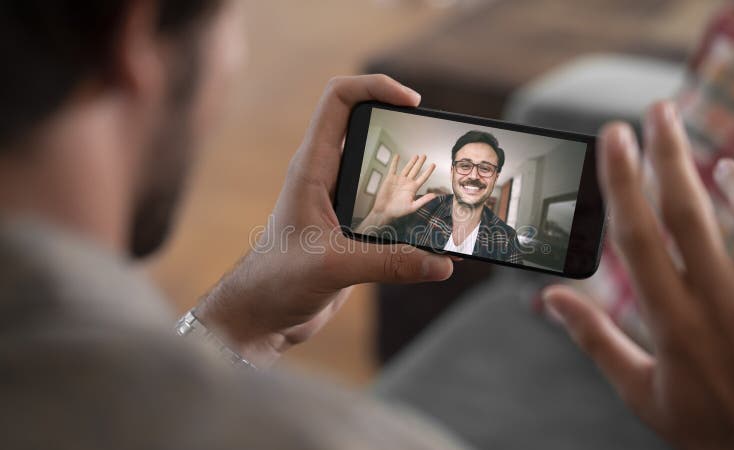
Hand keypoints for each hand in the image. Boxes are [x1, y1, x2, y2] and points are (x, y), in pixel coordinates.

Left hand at [193, 75, 453, 365]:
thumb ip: (389, 263)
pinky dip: (410, 216)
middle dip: (403, 131)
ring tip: (444, 187)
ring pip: (381, 174)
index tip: (412, 102)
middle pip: (367, 131)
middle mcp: (326, 179)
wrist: (260, 317)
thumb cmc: (276, 282)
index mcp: (312, 169)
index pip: (340, 101)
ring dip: (411, 177)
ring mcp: (340, 205)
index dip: (376, 88)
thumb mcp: (333, 267)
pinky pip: (387, 212)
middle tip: (435, 144)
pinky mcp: (351, 233)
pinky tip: (432, 231)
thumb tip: (441, 263)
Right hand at [355, 154, 436, 230]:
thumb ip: (423, 200)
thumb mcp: (412, 207)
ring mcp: (399, 180)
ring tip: (416, 155)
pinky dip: (395, 162)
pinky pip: (393, 168)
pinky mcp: (390, 179)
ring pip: (406, 168)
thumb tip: (434, 195)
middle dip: (420, 163)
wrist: (384, 211)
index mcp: (413, 188)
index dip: (428, 171)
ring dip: (411, 162)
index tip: (434, 164)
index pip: (423, 178)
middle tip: (425, 155)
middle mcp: (407, 183)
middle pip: (415, 170)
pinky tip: (397, 156)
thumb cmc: (398, 211)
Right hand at [543, 102, 733, 449]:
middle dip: (671, 152)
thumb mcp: (642, 394)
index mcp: (670, 321)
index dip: (622, 180)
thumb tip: (552, 300)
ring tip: (717, 161)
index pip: (637, 234)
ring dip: (733, 178)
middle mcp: (719, 301)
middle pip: (690, 209)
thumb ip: (595, 340)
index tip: (613, 138)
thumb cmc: (713, 430)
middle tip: (660, 110)